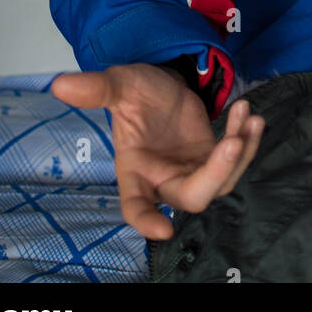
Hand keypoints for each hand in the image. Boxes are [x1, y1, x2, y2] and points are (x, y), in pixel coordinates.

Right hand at [51, 64, 263, 239]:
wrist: (162, 82)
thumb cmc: (136, 91)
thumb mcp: (119, 84)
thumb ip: (96, 89)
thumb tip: (60, 84)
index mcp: (135, 170)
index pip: (135, 206)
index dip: (146, 221)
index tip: (164, 230)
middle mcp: (164, 178)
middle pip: (193, 197)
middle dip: (216, 173)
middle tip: (232, 141)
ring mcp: (191, 170)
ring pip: (222, 182)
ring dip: (241, 154)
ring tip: (248, 116)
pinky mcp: (212, 158)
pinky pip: (236, 161)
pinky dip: (247, 141)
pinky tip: (250, 115)